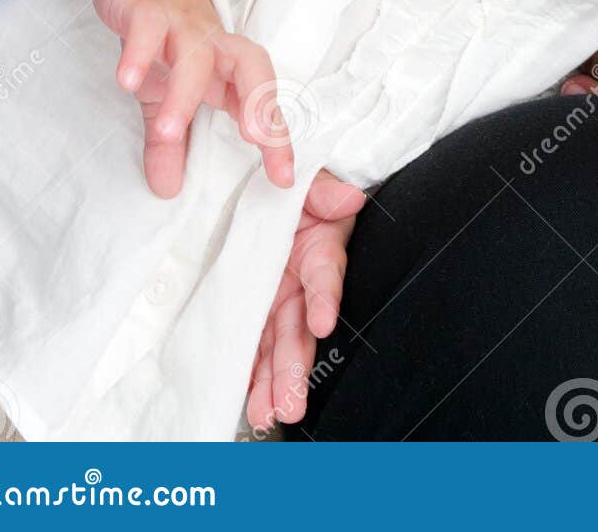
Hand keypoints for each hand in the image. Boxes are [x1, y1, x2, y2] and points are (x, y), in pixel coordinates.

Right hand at [91, 0, 294, 198]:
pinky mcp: (146, 9)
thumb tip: (166, 190)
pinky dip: (140, 54)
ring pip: (195, 56)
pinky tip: (127, 81)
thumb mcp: (164, 93)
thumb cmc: (164, 34)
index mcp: (226, 67)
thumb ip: (168, 143)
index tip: (283, 177)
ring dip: (184, 93)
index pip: (261, 101)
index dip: (275, 137)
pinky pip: (148, 29)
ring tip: (170, 131)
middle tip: (255, 141)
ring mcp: (182, 25)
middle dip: (258, 102)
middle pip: (252, 65)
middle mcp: (213, 45)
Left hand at [246, 170, 365, 431]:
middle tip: (290, 403)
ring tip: (269, 415)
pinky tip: (247, 403)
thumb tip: (349, 199)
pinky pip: (251, 346)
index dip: (324, 298)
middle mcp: (299, 283)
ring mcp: (275, 301)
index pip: (324, 275)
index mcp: (318, 249)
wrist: (256, 191)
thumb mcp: (308, 181)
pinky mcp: (251, 312)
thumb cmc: (289, 186)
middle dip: (295, 368)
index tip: (321, 323)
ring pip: (276, 348)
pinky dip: (249, 375)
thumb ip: (323, 190)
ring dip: (273, 384)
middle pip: (299, 328)